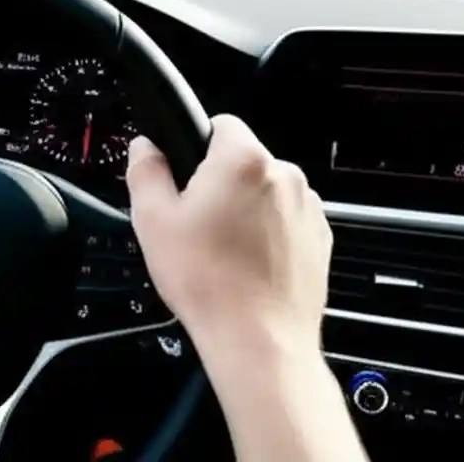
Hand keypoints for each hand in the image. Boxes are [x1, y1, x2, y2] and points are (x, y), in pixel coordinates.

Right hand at [125, 115, 331, 357]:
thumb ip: (145, 170)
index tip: (184, 176)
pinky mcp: (318, 237)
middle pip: (242, 160)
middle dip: (219, 182)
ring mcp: (307, 208)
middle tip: (195, 223)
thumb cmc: (209, 283)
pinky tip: (245, 263)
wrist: (258, 339)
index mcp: (242, 160)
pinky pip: (285, 220)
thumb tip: (145, 148)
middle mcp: (284, 176)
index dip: (195, 146)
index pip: (219, 123)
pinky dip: (267, 233)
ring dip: (245, 208)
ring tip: (222, 250)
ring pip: (264, 191)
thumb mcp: (152, 221)